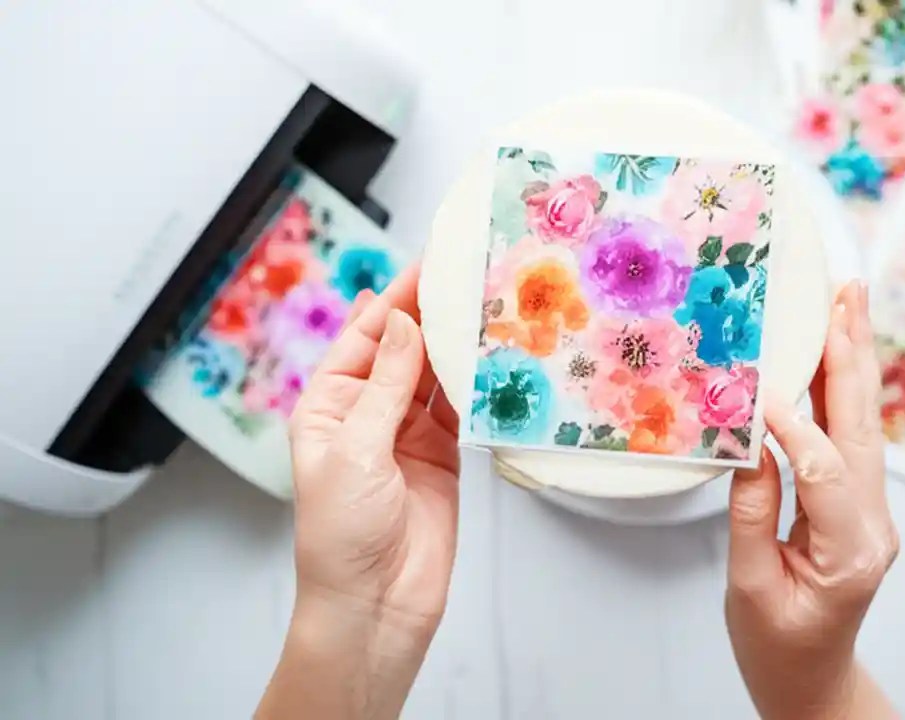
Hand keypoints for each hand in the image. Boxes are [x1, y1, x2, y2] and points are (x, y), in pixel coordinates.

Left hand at [258, 265, 460, 719]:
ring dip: (458, 346)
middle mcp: (368, 413)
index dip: (396, 299)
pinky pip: (461, 410)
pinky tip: (495, 358)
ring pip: (436, 376)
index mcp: (330, 404)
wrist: (375, 605)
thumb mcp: (356, 449)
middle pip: (403, 349)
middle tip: (470, 275)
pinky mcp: (443, 458)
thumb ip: (386, 385)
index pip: (365, 336)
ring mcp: (407, 435)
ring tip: (489, 307)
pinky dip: (477, 385)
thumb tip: (401, 320)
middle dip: (432, 315)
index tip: (429, 263)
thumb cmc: (341, 534)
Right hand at [725, 281, 899, 719]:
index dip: (795, 427)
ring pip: (862, 423)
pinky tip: (833, 351)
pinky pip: (850, 437)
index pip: (824, 472)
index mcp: (851, 552)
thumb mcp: (751, 589)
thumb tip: (753, 444)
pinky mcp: (857, 502)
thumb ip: (752, 516)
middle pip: (863, 427)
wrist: (811, 679)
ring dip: (852, 359)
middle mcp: (873, 524)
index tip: (764, 386)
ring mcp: (871, 510)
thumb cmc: (778, 647)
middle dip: (852, 355)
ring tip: (847, 303)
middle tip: (845, 294)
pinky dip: (840, 389)